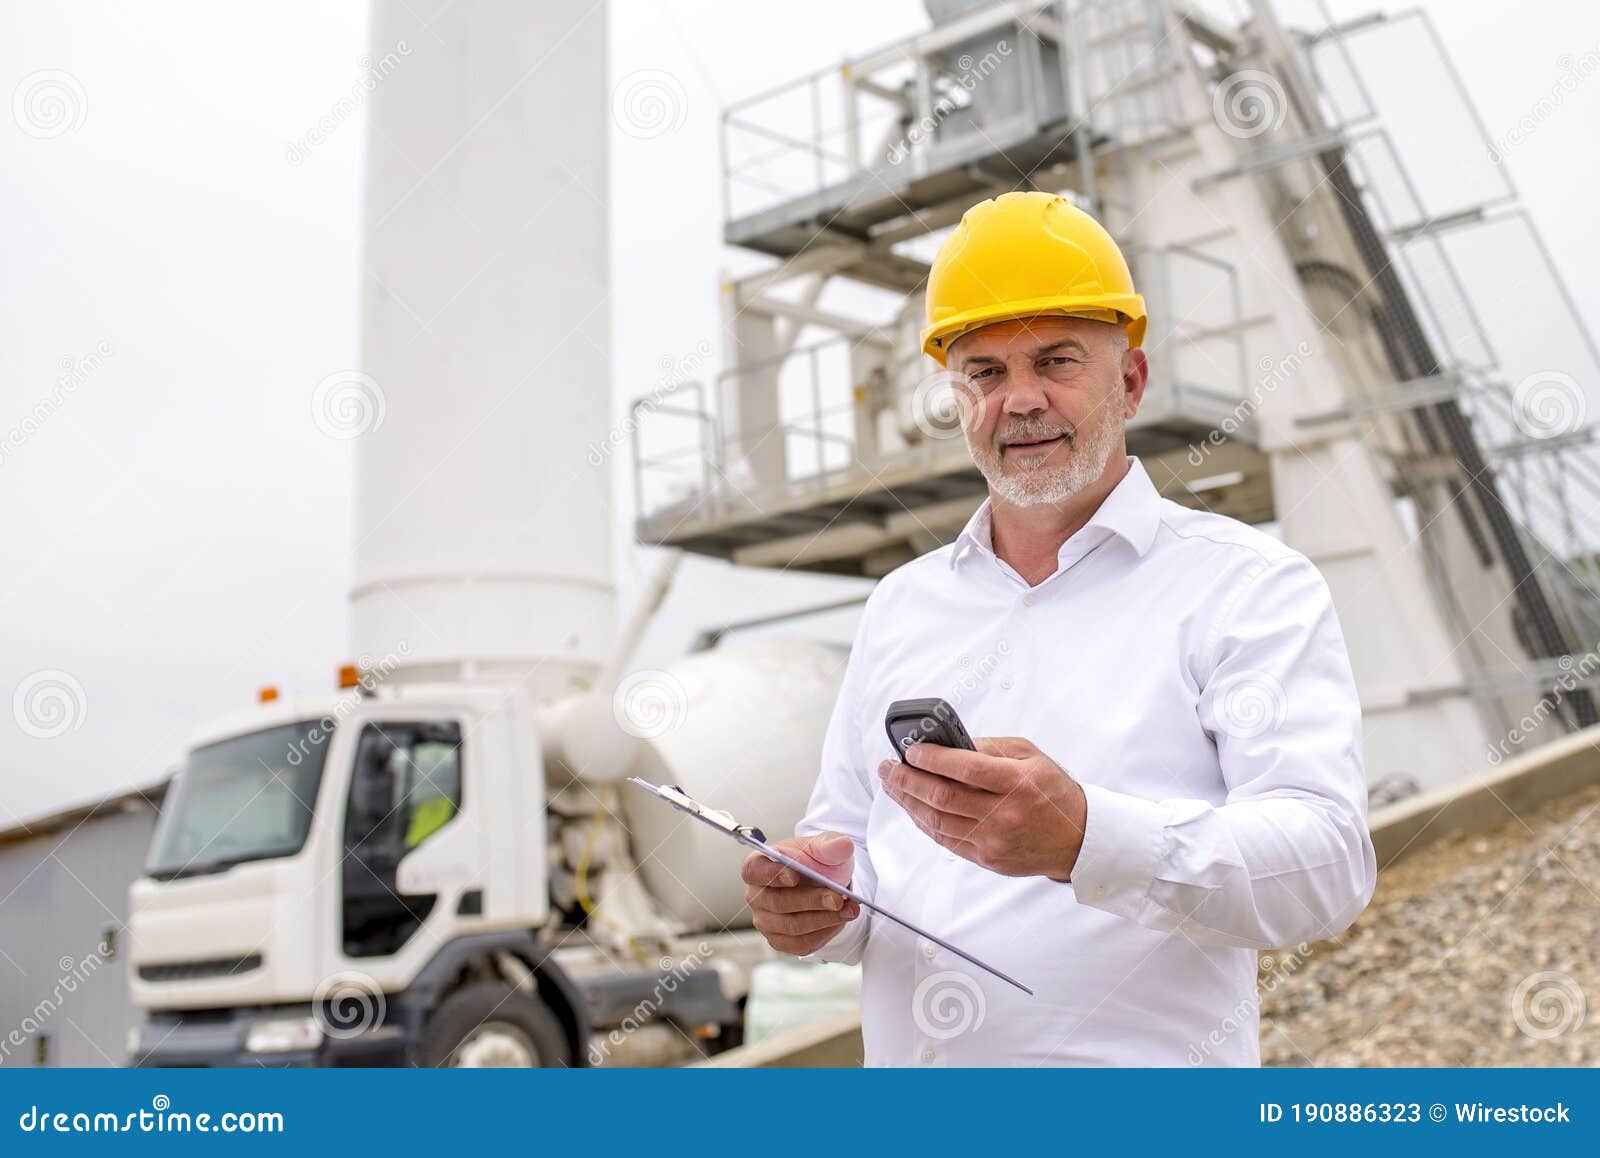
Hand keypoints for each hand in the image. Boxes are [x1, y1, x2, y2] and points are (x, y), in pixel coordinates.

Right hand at [741, 831, 860, 956]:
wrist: (825, 884)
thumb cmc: (816, 862)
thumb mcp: (824, 847)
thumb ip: (830, 844)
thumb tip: (843, 845)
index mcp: (758, 865)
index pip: (754, 871)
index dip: (772, 874)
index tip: (795, 876)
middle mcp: (756, 895)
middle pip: (777, 902)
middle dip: (811, 900)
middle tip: (837, 898)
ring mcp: (765, 921)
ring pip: (792, 926)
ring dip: (823, 919)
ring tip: (849, 909)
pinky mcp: (780, 941)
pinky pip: (801, 944)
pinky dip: (824, 933)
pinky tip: (839, 920)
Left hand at [878, 736, 1086, 880]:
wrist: (1078, 838)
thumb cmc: (1053, 791)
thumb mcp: (1030, 756)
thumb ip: (990, 747)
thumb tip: (948, 742)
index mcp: (1016, 783)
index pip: (964, 768)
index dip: (932, 758)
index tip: (911, 750)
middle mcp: (1004, 814)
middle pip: (942, 797)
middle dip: (907, 780)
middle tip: (888, 767)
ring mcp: (994, 840)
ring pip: (937, 821)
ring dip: (908, 802)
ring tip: (892, 785)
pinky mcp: (987, 858)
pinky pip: (945, 840)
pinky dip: (924, 822)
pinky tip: (912, 807)